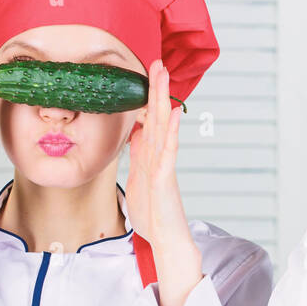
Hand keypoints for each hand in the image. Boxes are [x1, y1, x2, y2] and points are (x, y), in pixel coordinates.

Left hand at [126, 59, 202, 305]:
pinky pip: (167, 151)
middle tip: (157, 63)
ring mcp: (165, 167)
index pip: (150, 122)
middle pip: (160, 117)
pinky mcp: (166, 179)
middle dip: (157, 90)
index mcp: (152, 159)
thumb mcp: (137, 183)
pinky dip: (168, 132)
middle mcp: (161, 158)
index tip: (147, 76)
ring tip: (162, 76)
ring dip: (163, 101)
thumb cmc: (154, 219)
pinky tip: (170, 114)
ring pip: (165, 127)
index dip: (148, 99)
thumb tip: (136, 135)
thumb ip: (139, 158)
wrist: (167, 242)